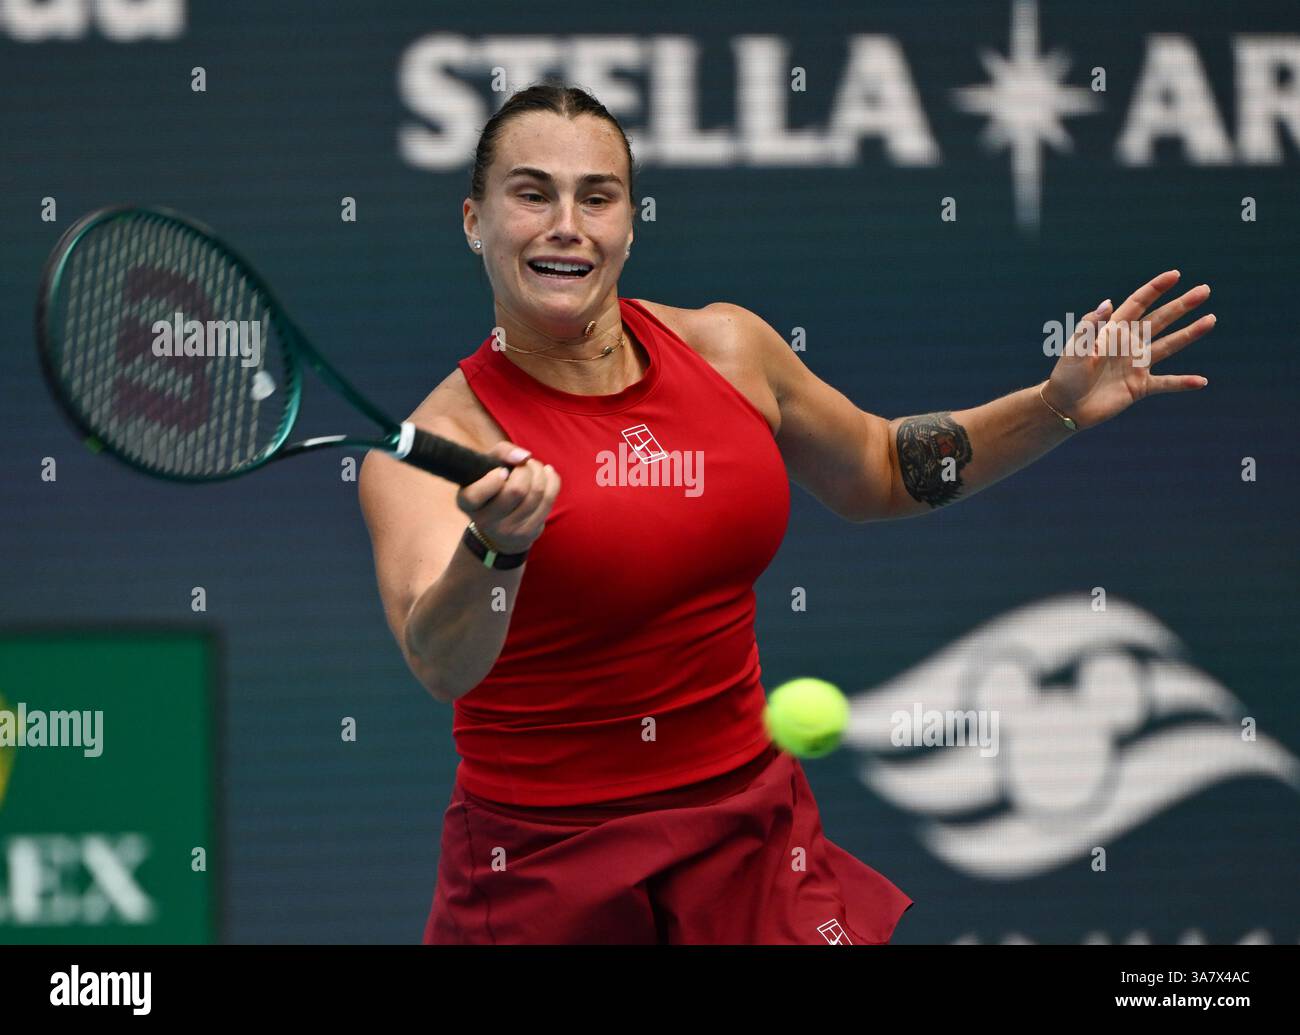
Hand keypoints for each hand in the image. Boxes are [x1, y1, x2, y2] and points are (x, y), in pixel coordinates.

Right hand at [455, 441, 560, 554]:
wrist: (500, 522)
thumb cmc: (494, 484)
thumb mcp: (488, 464)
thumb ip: (503, 452)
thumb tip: (525, 457)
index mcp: (467, 502)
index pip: (478, 493)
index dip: (495, 478)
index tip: (502, 471)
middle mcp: (484, 521)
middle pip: (517, 490)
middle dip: (525, 470)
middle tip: (523, 465)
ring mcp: (507, 531)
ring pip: (536, 494)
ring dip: (539, 473)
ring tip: (534, 468)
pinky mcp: (528, 534)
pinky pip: (549, 500)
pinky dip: (551, 481)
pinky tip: (547, 474)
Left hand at [1043, 270, 1214, 430]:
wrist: (1065, 407)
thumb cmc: (1066, 375)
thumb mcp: (1075, 348)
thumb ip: (1091, 326)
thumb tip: (1108, 302)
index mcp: (1113, 331)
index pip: (1138, 304)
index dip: (1155, 289)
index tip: (1175, 275)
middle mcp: (1129, 344)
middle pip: (1160, 320)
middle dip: (1182, 305)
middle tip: (1204, 290)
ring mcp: (1136, 365)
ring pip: (1169, 346)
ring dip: (1190, 334)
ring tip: (1210, 320)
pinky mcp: (1139, 387)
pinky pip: (1166, 383)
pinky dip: (1183, 383)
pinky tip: (1201, 381)